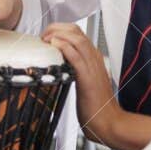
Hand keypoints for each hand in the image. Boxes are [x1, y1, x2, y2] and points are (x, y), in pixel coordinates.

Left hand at [41, 22, 120, 144]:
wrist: (107, 121)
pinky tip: (54, 46)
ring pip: (77, 39)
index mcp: (93, 58)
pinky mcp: (88, 77)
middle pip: (76, 31)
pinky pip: (76, 56)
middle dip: (56, 28)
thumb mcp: (80, 81)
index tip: (45, 36)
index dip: (59, 30)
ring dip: (57, 35)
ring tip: (45, 40)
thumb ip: (71, 70)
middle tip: (42, 36)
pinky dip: (64, 47)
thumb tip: (54, 65)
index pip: (77, 33)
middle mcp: (94, 58)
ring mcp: (93, 66)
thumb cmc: (93, 105)